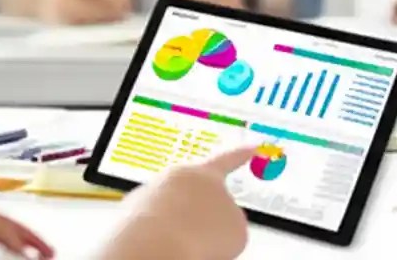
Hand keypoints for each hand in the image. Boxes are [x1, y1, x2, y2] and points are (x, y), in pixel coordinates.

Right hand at [102, 146, 252, 259]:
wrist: (154, 241)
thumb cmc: (141, 224)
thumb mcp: (147, 200)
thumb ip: (169, 198)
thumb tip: (175, 213)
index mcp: (189, 175)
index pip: (221, 161)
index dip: (239, 154)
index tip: (254, 147)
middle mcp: (214, 186)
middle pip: (216, 208)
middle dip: (207, 222)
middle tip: (188, 236)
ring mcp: (230, 207)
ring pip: (220, 231)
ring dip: (207, 240)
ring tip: (182, 243)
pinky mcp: (239, 230)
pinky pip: (228, 248)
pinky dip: (218, 254)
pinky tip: (198, 253)